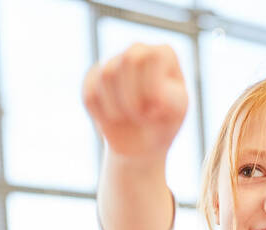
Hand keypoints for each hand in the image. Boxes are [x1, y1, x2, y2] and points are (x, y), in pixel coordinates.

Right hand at [82, 43, 187, 160]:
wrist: (141, 144)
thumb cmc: (163, 123)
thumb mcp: (176, 113)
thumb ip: (172, 99)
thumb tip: (154, 94)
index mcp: (164, 53)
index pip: (148, 57)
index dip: (148, 88)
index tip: (156, 110)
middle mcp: (138, 50)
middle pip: (127, 59)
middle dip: (132, 97)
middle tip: (141, 116)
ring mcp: (113, 62)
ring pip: (106, 75)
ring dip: (118, 108)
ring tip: (128, 118)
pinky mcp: (93, 78)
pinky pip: (90, 95)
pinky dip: (101, 115)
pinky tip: (113, 119)